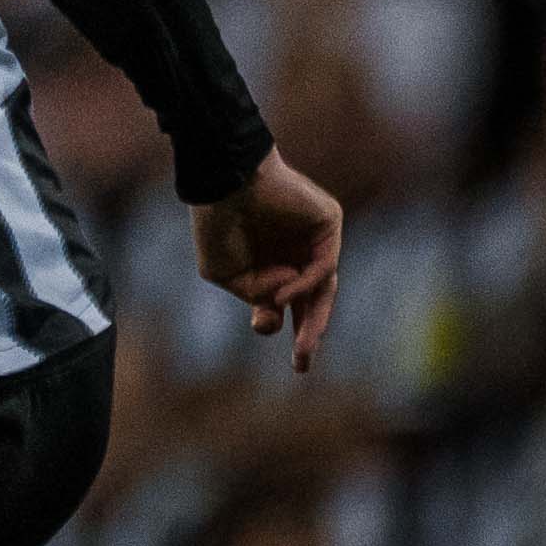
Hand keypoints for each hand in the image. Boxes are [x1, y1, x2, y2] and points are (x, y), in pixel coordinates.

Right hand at [198, 149, 347, 374]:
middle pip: (311, 301)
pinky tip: (284, 287)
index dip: (279, 324)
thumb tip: (284, 301)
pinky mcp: (329, 224)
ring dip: (315, 319)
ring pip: (324, 288)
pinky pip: (324, 266)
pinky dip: (305, 283)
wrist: (225, 182)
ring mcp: (313, 239)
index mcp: (268, 261)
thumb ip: (255, 296)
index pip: (283, 301)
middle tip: (300, 363)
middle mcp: (294, 252)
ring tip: (303, 344)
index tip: (265, 330)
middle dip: (307, 333)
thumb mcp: (223, 273)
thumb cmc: (216, 224)